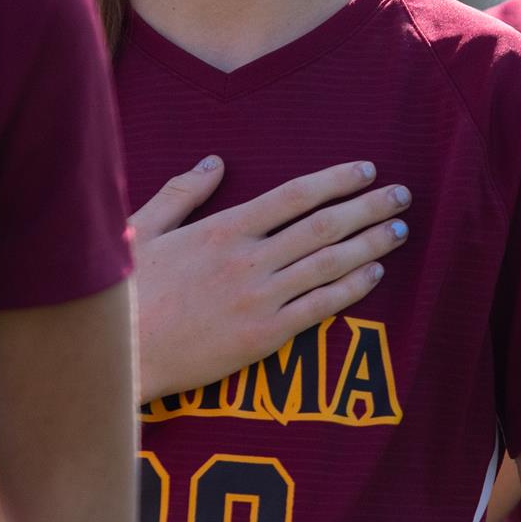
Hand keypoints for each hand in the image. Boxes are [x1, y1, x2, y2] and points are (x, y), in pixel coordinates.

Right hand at [129, 156, 411, 400]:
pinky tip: (374, 273)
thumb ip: (181, 194)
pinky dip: (352, 287)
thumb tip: (213, 162)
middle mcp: (249, 258)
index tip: (366, 170)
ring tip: (399, 230)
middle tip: (401, 195)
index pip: (295, 194)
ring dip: (371, 243)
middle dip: (369, 206)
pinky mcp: (264, 335)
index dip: (337, 179)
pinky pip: (321, 306)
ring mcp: (260, 297)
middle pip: (325, 224)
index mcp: (222, 228)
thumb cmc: (125, 295)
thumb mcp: (143, 230)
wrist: (119, 359)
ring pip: (330, 262)